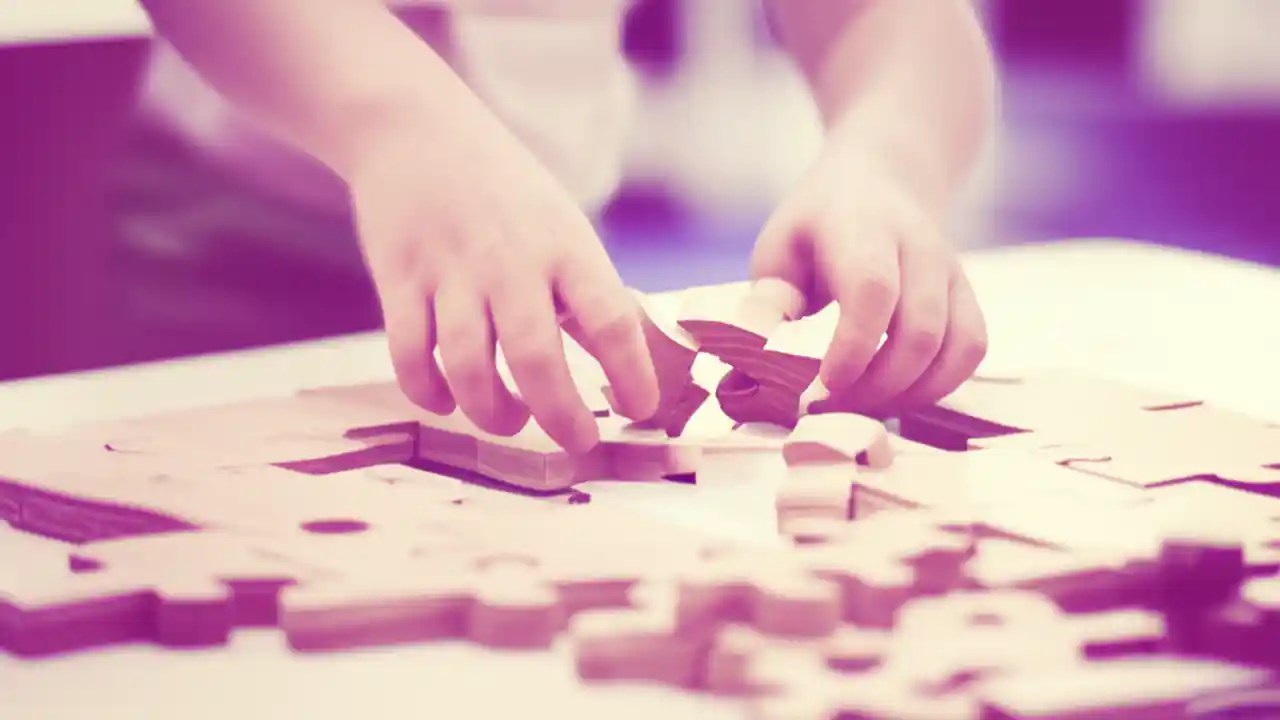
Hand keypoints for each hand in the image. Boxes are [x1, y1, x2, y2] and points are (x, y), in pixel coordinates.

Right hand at [349, 113, 657, 451]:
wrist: (416, 131)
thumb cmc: (504, 190)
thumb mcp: (562, 226)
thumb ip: (586, 292)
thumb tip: (628, 362)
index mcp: (564, 246)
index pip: (610, 318)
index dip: (632, 372)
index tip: (640, 408)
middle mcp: (509, 261)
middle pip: (536, 357)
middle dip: (561, 415)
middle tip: (579, 443)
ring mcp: (449, 272)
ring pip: (467, 366)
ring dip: (492, 412)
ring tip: (510, 421)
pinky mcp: (398, 280)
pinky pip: (410, 356)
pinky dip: (429, 393)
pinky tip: (447, 400)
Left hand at [750, 145, 986, 412]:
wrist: (882, 181)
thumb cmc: (819, 225)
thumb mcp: (780, 246)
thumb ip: (771, 298)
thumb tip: (759, 353)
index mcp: (863, 230)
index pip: (873, 290)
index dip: (853, 346)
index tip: (824, 385)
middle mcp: (919, 249)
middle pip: (921, 330)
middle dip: (877, 385)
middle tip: (832, 407)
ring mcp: (952, 273)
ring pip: (956, 347)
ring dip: (910, 393)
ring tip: (863, 405)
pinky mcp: (968, 297)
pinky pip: (970, 352)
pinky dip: (938, 386)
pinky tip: (897, 393)